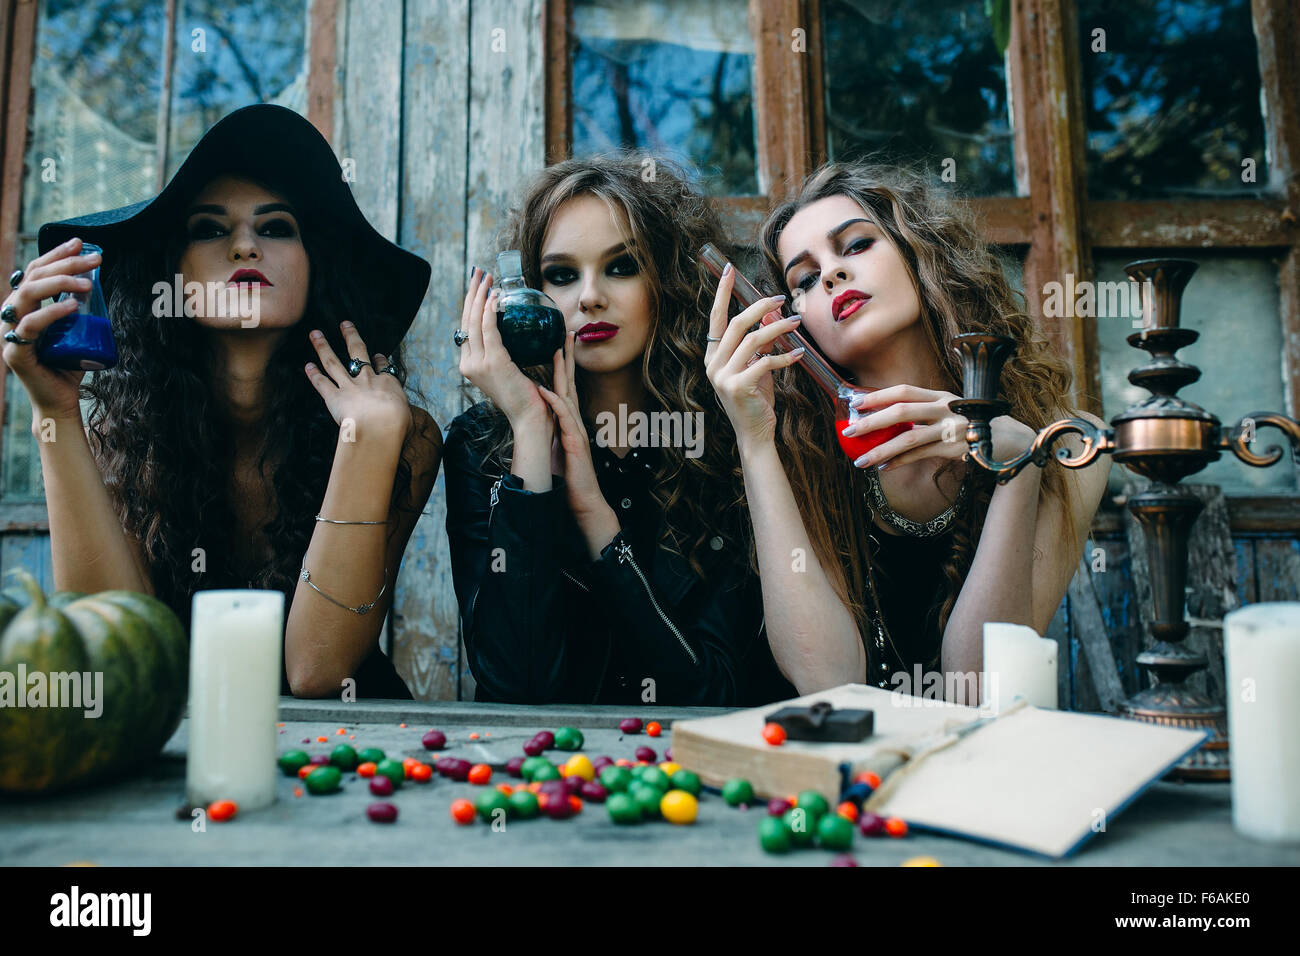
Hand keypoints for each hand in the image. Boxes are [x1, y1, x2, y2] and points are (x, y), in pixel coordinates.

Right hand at [1, 237, 98, 422]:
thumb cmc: (69, 365)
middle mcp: (12, 315)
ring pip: (27, 295)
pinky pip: (30, 326)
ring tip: (86, 282)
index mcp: (24, 307)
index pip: (35, 272)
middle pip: (33, 278)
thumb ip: (78, 309)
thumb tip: (96, 282)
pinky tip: (71, 306)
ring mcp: (10, 333)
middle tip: (95, 259)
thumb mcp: (76, 330)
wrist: (60, 401)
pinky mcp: (15, 352)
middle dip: (64, 264)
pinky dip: (51, 313)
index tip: (81, 243)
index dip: (56, 255)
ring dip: (58, 284)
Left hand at [305, 321, 410, 443]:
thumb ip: (402, 414)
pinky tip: (308, 366)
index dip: (379, 359)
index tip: (377, 355)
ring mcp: (349, 386)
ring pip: (333, 362)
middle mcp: (367, 379)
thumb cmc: (397, 426)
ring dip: (323, 347)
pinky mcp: (334, 398)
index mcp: (387, 383)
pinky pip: (322, 383)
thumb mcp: (408, 418)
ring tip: (315, 334)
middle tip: (344, 324)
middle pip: (357, 351)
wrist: (379, 428)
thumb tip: (404, 420)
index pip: (383, 365)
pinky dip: (314, 375)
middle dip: (350, 336)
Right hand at [456, 267, 548, 425]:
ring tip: (487, 278)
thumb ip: (503, 352)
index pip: (467, 328)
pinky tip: (494, 297)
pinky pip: (489, 331)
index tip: (479, 286)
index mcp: (469, 365)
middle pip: (466, 320)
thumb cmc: (524, 395)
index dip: (471, 304)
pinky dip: (490, 312)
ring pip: (475, 322)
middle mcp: (468, 364)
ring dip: (480, 296)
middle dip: (472, 293)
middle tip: (480, 272)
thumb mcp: (508, 370)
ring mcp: (478, 364)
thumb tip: (510, 329)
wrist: (529, 417)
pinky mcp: (493, 363)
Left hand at [537, 332, 612, 521]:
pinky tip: (546, 391)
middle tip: (566, 333)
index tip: (559, 343)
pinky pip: (564, 418)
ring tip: (557, 351)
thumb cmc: (569, 476)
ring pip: (569, 394)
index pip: (565, 385)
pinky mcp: (574, 442)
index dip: (562, 364)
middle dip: (568, 357)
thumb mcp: (558, 446)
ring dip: (563, 373)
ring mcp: (576, 429)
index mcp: (569, 420)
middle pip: (571, 382)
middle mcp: (574, 420)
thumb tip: (541, 414)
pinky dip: (555, 403)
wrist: (582, 500)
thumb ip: (553, 428)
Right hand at [704, 265, 804, 451]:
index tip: (728, 270)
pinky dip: (784, 357)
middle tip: (780, 299)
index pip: (715, 318)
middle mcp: (713, 365)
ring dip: (777, 329)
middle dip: (759, 307)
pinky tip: (798, 354)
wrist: (754, 433)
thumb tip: (769, 316)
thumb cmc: (755, 399)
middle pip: (735, 325)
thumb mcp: (756, 367)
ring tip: (796, 323)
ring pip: (752, 341)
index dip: (722, 293)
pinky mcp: (738, 387)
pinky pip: (764, 362)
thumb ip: (758, 344)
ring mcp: (722, 377)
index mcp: (712, 357)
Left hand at [841, 383, 1035, 469]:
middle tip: (850, 432)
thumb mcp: (948, 412)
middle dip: (872, 422)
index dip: (879, 396)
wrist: (1006, 440)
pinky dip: (900, 463)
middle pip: (902, 411)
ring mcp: (951, 428)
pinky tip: (883, 469)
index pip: (905, 390)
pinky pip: (921, 456)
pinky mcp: (955, 448)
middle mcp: (945, 408)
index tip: (856, 404)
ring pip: (909, 438)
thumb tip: (886, 421)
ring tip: (861, 462)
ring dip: (881, 450)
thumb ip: (922, 414)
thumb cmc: (969, 426)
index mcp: (940, 396)